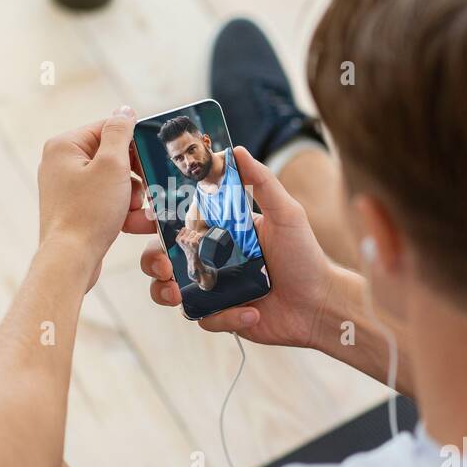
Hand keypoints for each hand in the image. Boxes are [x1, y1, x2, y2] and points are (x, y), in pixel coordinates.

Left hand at [37, 106, 153, 288]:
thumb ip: (120, 132)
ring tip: (140, 212)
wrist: (71, 260)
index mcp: (64, 146)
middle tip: (147, 190)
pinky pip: (105, 202)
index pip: (107, 129)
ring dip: (133, 196)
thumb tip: (124, 109)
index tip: (151, 159)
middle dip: (135, 176)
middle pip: (112, 157)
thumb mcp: (112, 165)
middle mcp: (60, 164)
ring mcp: (66, 189)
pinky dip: (122, 211)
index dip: (134, 144)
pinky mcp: (74, 210)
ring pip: (112, 182)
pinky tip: (135, 224)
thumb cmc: (89, 212)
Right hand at [139, 146, 335, 347]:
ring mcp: (212, 288)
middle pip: (161, 257)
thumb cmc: (305, 256)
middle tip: (163, 264)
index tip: (146, 218)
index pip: (178, 221)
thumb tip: (236, 149)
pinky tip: (251, 313)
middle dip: (152, 260)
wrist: (320, 304)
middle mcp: (210, 258)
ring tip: (177, 293)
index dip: (155, 220)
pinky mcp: (221, 315)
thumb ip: (262, 182)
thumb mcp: (287, 214)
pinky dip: (223, 317)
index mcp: (219, 230)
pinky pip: (203, 318)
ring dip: (164, 292)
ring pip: (168, 291)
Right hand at [175, 227, 200, 254]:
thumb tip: (177, 230)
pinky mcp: (193, 243)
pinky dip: (200, 237)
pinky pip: (198, 235)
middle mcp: (182, 240)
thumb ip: (180, 235)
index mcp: (178, 239)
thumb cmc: (187, 247)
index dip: (188, 231)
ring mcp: (188, 241)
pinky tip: (198, 241)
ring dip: (196, 235)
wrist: (191, 256)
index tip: (188, 236)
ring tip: (195, 240)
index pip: (184, 228)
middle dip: (192, 233)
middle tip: (192, 239)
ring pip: (194, 232)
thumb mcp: (181, 241)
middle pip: (189, 229)